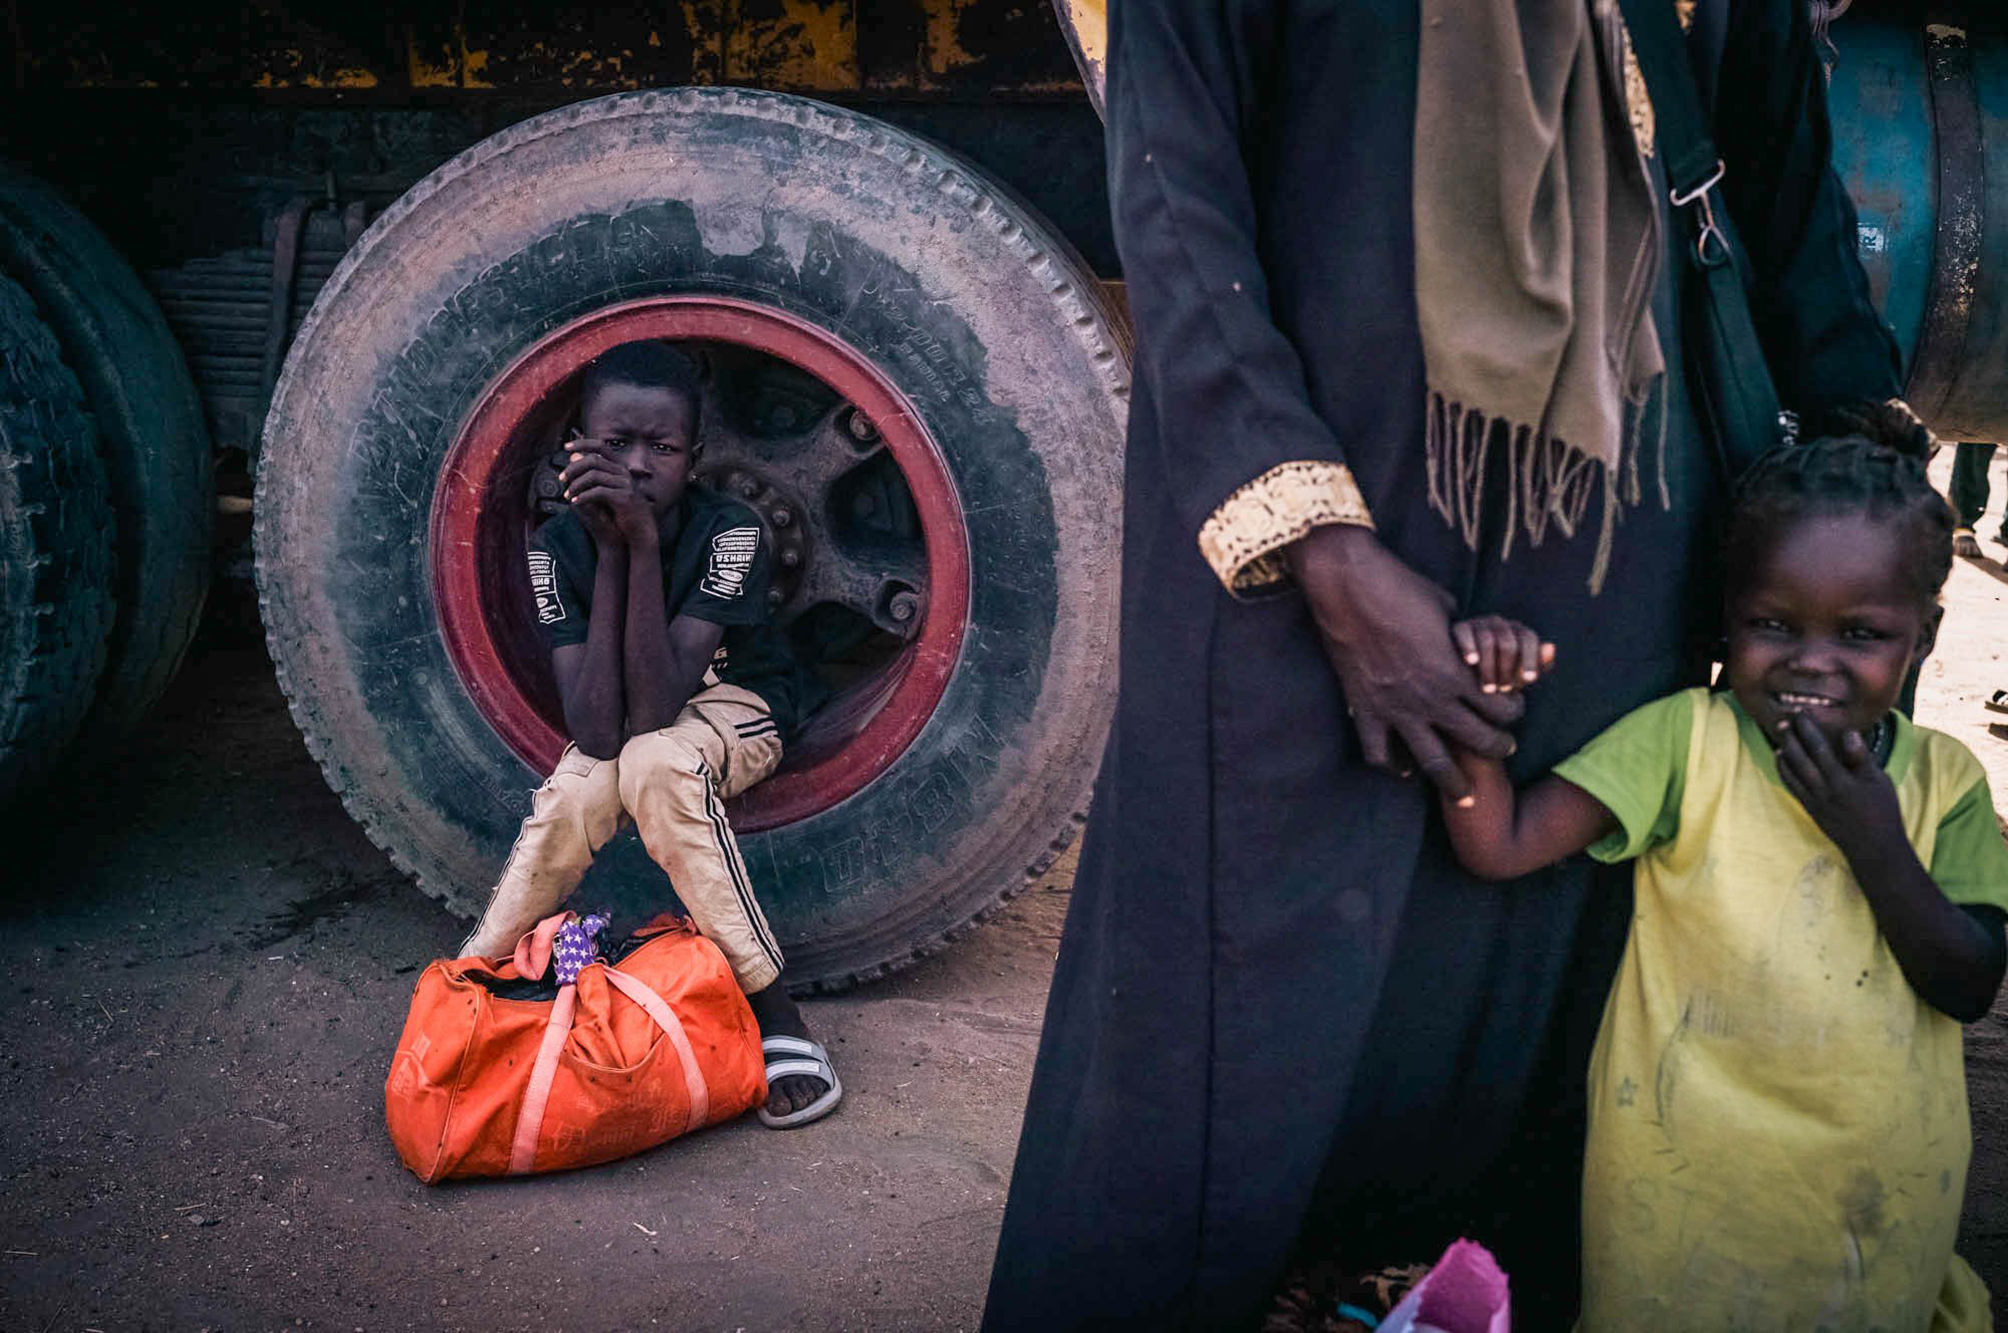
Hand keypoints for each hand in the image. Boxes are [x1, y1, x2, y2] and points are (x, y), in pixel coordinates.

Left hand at [562, 440, 655, 545]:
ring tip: (568, 495)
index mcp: (619, 468)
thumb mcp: (604, 490)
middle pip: (593, 460)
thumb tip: (573, 456)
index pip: (600, 447)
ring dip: (576, 485)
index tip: (566, 447)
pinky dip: (583, 497)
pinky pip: (598, 492)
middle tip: (562, 478)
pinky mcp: (624, 498)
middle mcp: (623, 472)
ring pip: (593, 475)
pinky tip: (575, 503)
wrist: (640, 531)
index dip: (582, 444)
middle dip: (573, 468)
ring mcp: (625, 484)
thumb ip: (590, 474)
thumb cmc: (621, 512)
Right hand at [1288, 524, 1522, 802]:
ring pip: (1434, 761)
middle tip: (1504, 750)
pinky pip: (1380, 755)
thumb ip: (1461, 635)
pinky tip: (1405, 771)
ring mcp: (1397, 709)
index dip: (1514, 710)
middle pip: (1478, 739)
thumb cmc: (1401, 588)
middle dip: (1498, 748)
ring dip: (1454, 783)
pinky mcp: (1366, 711)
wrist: (1350, 589)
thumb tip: (1470, 641)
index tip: (1513, 708)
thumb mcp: (1446, 608)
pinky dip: (1394, 768)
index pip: (1502, 707)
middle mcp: (1432, 697)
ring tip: (1465, 796)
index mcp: (1456, 671)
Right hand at [1451, 615, 1555, 695]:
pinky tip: (1471, 662)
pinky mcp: (1460, 627)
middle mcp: (1500, 624)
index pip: (1529, 639)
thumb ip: (1538, 664)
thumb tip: (1550, 647)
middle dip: (1507, 669)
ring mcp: (1479, 624)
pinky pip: (1465, 633)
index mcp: (1519, 632)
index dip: (1530, 659)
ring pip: (1487, 641)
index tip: (1530, 680)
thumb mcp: (1520, 674)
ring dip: (1488, 667)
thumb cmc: (1501, 675)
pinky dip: (1469, 646)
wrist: (1469, 673)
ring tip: (1488, 688)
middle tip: (1503, 689)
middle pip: (1507, 644)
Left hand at [1775, 711, 1903, 857]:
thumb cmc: (1882, 811)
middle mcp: (1823, 791)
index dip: (1809, 730)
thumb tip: (1848, 733)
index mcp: (1842, 782)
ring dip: (1784, 752)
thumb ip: (1860, 758)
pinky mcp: (1810, 809)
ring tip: (1779, 734)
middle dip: (1791, 738)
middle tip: (1783, 719)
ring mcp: (1814, 801)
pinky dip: (1784, 771)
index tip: (1802, 714)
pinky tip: (1781, 759)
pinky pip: (1792, 787)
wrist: (1874, 849)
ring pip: (1793, 773)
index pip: (1820, 750)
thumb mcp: (1878, 782)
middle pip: (1801, 759)